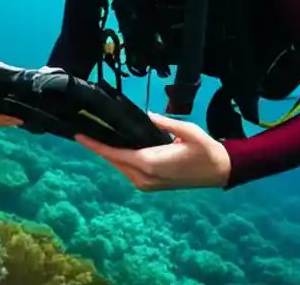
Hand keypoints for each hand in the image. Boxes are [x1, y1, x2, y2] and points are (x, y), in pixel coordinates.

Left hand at [74, 112, 231, 190]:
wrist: (220, 171)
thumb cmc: (206, 150)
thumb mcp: (188, 130)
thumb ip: (165, 123)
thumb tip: (146, 115)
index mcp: (150, 164)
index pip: (114, 154)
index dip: (95, 145)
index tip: (79, 135)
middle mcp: (144, 177)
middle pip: (114, 160)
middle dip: (100, 146)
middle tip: (87, 127)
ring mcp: (147, 184)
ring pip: (120, 166)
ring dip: (110, 153)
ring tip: (99, 133)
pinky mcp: (150, 185)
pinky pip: (128, 171)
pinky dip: (121, 159)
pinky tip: (117, 146)